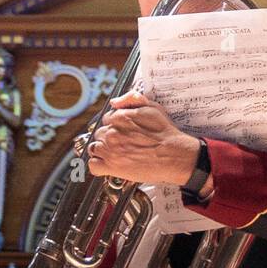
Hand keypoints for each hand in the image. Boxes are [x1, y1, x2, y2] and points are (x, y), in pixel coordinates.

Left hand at [84, 91, 200, 186]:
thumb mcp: (152, 107)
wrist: (173, 155)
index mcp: (120, 117)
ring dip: (102, 150)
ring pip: (94, 148)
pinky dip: (98, 165)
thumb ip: (131, 99)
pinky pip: (93, 165)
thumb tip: (115, 102)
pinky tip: (108, 164)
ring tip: (115, 154)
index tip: (122, 131)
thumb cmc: (165, 133)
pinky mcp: (111, 167)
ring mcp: (110, 150)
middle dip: (108, 137)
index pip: (107, 119)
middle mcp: (112, 133)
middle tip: (121, 143)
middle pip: (100, 133)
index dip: (115, 125)